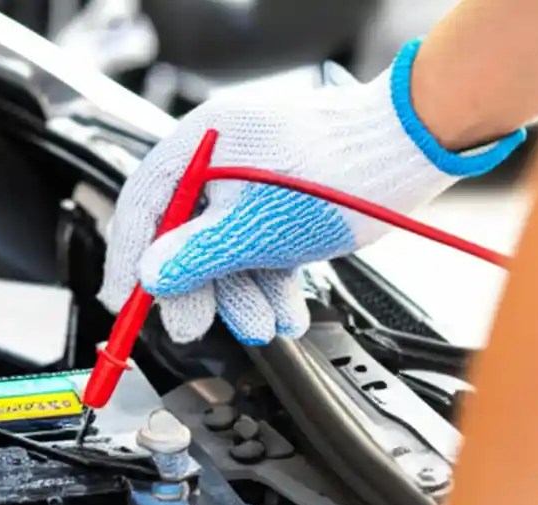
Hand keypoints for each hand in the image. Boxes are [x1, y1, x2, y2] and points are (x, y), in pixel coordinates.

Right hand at [100, 40, 524, 345]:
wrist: (413, 150)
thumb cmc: (339, 171)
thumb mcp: (254, 228)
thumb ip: (197, 256)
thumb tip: (153, 277)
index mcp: (201, 143)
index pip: (144, 204)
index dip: (130, 257)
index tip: (125, 300)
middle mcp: (222, 156)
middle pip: (186, 232)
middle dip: (198, 288)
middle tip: (193, 327)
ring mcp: (255, 177)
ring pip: (229, 245)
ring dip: (242, 294)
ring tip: (262, 326)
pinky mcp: (285, 197)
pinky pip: (261, 244)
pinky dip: (270, 279)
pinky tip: (284, 312)